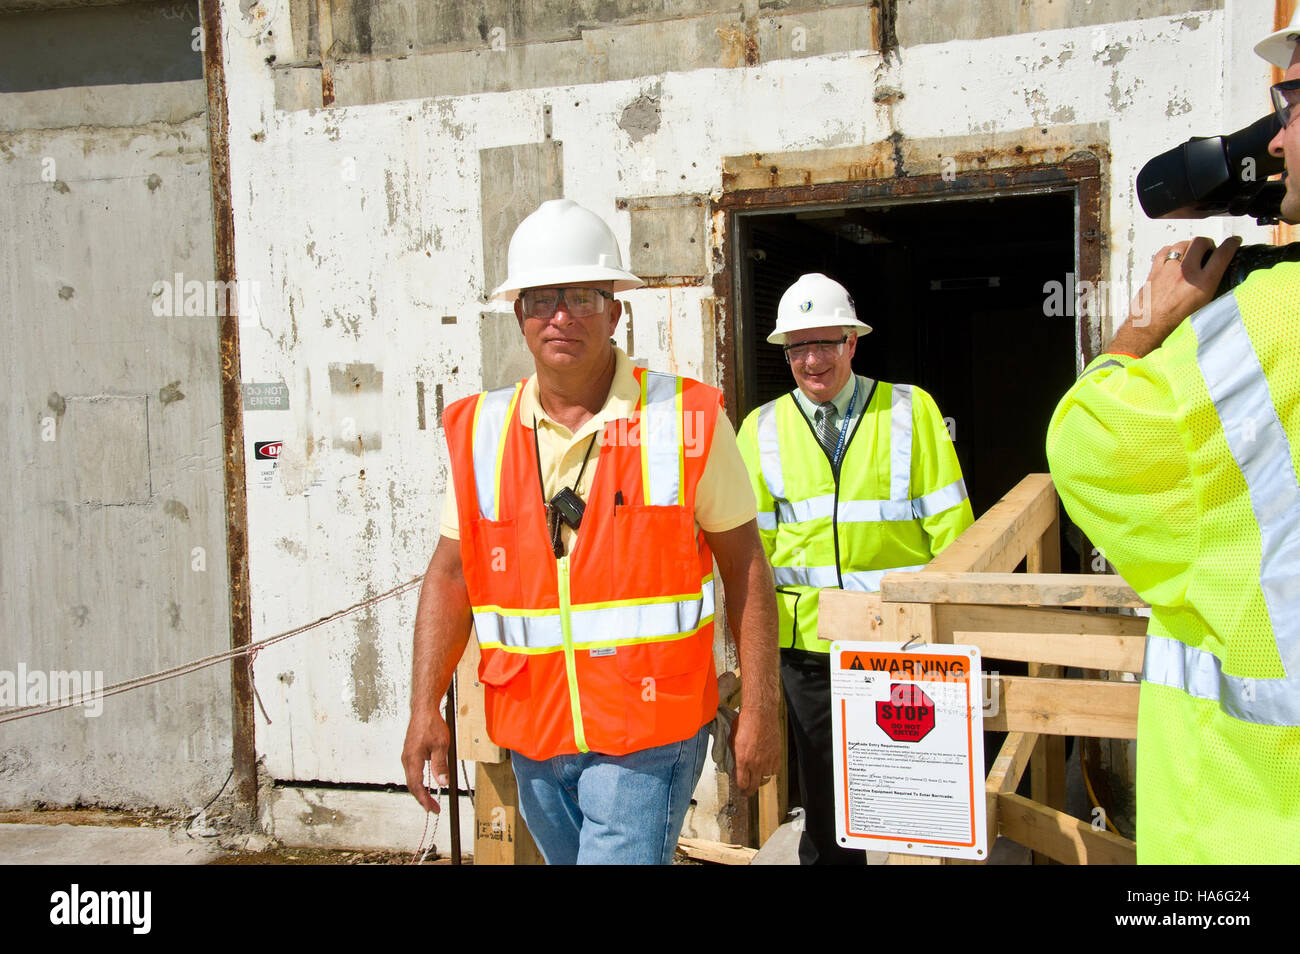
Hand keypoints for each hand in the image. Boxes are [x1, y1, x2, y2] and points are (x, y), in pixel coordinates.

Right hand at [401, 708, 449, 812]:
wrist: (424, 710)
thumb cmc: (431, 725)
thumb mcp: (441, 745)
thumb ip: (440, 765)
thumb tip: (442, 783)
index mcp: (412, 759)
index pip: (416, 786)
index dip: (424, 800)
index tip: (432, 809)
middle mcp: (407, 759)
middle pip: (412, 785)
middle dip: (423, 799)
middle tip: (434, 808)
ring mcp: (408, 756)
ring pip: (412, 779)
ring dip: (421, 791)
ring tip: (431, 800)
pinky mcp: (411, 753)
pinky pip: (413, 772)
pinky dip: (419, 782)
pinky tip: (427, 784)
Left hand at [729, 704, 780, 795]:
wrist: (760, 714)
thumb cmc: (745, 723)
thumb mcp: (732, 740)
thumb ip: (734, 755)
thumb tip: (735, 764)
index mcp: (743, 761)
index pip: (742, 784)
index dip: (740, 788)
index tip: (738, 787)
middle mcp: (756, 764)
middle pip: (754, 787)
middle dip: (748, 791)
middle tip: (746, 792)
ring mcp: (768, 760)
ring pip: (765, 779)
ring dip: (760, 779)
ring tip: (756, 777)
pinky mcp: (777, 755)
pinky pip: (774, 770)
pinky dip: (770, 771)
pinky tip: (766, 767)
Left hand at [1112, 235, 1241, 357]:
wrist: (1149, 327)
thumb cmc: (1176, 322)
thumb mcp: (1204, 306)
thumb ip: (1213, 287)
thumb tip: (1220, 272)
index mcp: (1203, 284)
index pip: (1222, 254)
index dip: (1231, 244)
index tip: (1234, 241)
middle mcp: (1186, 273)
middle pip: (1201, 242)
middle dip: (1208, 243)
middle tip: (1209, 250)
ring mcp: (1169, 270)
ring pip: (1183, 244)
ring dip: (1190, 246)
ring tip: (1192, 254)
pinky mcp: (1155, 270)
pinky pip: (1165, 250)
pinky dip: (1172, 251)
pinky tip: (1175, 257)